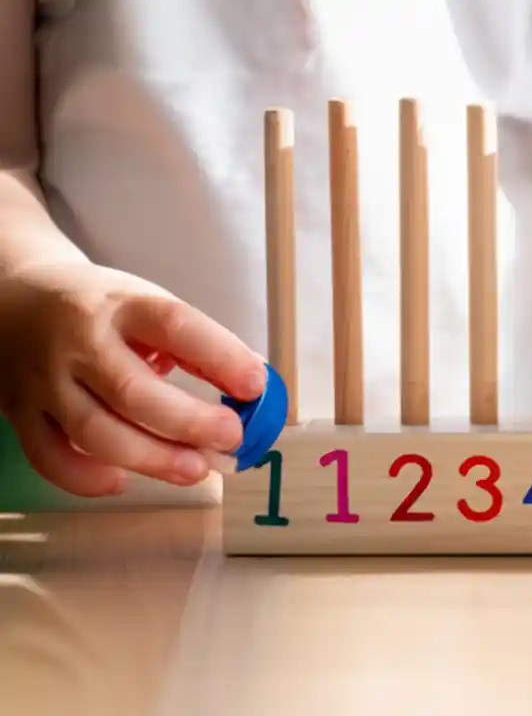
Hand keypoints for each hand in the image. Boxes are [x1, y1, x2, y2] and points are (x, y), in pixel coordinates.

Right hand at [0, 262, 263, 495]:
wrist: (14, 300)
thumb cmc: (102, 311)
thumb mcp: (149, 305)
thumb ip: (197, 344)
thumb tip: (253, 385)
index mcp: (122, 304)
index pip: (175, 325)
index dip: (221, 357)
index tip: (256, 385)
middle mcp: (79, 342)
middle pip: (133, 392)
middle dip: (190, 423)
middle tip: (231, 438)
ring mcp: (45, 380)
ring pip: (94, 432)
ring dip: (152, 459)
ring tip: (196, 469)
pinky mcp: (20, 412)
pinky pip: (49, 456)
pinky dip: (85, 478)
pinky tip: (122, 481)